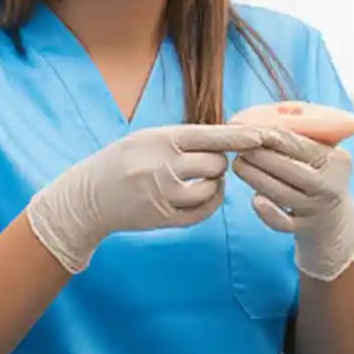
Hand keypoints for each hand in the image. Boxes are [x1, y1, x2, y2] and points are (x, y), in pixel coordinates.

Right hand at [26, 124, 265, 273]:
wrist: (89, 197)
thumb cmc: (122, 161)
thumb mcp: (148, 138)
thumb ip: (184, 139)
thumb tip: (226, 139)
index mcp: (161, 140)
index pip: (211, 135)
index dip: (240, 137)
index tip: (264, 137)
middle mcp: (163, 165)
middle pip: (216, 164)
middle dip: (218, 164)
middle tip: (207, 164)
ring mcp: (163, 194)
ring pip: (212, 189)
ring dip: (213, 185)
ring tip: (200, 180)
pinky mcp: (164, 217)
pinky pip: (202, 212)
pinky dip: (209, 203)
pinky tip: (203, 196)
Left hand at [231, 129, 353, 280]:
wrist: (334, 217)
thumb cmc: (319, 172)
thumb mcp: (322, 150)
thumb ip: (299, 132)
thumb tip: (257, 119)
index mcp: (338, 160)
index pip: (298, 143)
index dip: (269, 134)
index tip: (247, 127)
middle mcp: (330, 185)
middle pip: (289, 168)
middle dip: (259, 154)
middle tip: (238, 145)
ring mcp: (317, 209)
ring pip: (281, 193)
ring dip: (255, 177)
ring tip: (239, 163)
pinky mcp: (304, 228)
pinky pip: (282, 222)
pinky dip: (267, 212)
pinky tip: (255, 199)